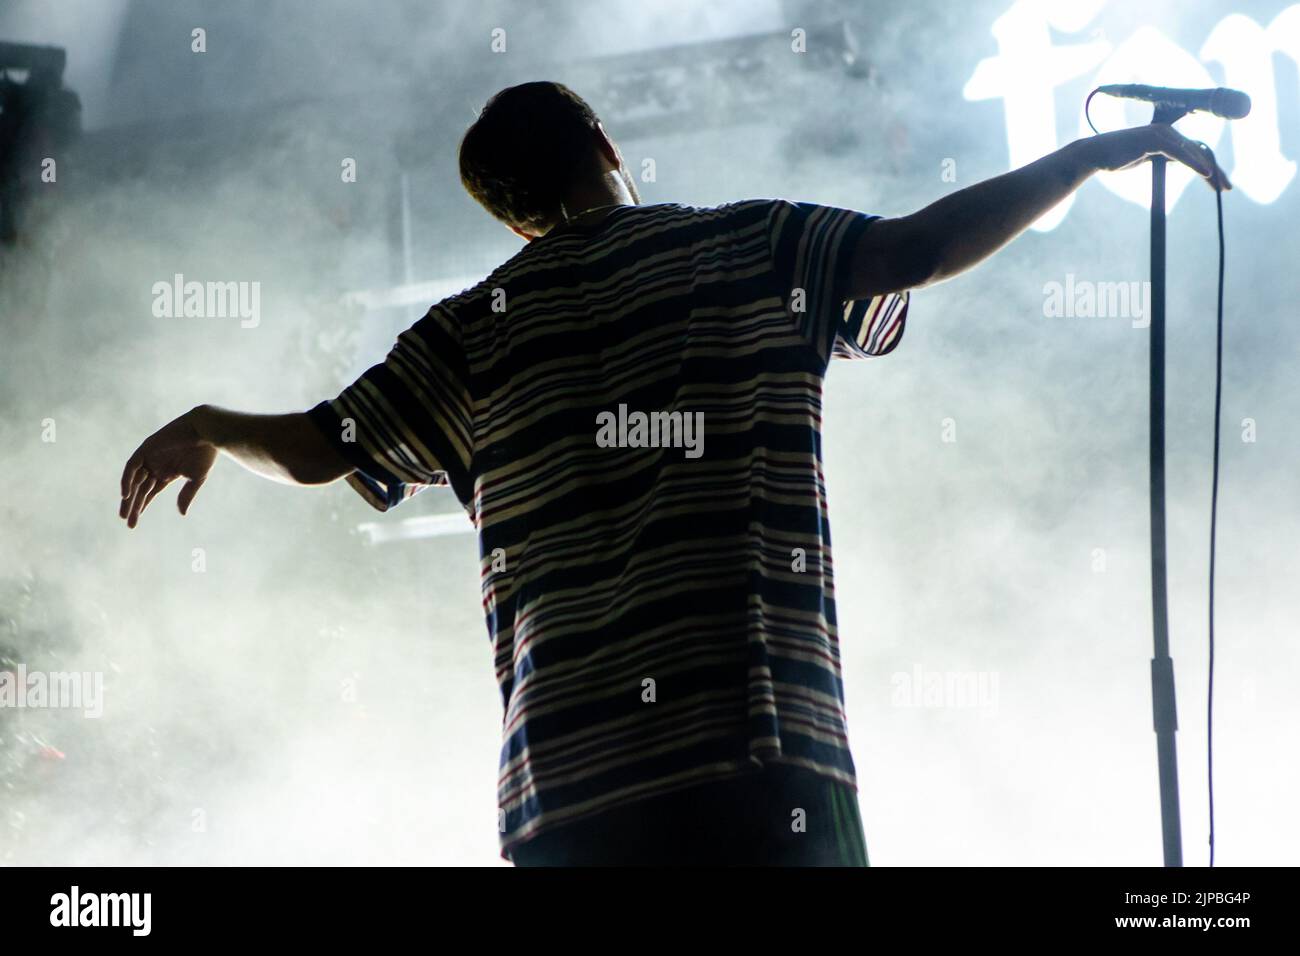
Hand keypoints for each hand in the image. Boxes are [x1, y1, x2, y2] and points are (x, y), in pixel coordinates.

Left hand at [119, 407, 217, 527]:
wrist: (206, 431)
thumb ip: (186, 495)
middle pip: (140, 489)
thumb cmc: (205, 453)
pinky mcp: (147, 447)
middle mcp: (156, 465)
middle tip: (128, 523)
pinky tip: (126, 495)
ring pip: (134, 480)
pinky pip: (132, 466)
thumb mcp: (196, 478)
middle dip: (133, 506)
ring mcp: (150, 456)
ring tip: (125, 514)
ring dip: (129, 497)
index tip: (135, 523)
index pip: (150, 492)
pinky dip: (127, 480)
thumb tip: (181, 514)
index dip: (142, 506)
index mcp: (167, 472)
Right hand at [1079, 123, 1230, 190]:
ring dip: (1209, 169)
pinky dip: (1194, 163)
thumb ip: (1163, 157)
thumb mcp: (1145, 157)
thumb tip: (1179, 161)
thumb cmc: (1115, 157)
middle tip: (1227, 187)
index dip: (1209, 167)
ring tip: (1219, 185)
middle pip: (1199, 151)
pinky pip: (1180, 152)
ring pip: (1193, 152)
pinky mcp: (1154, 139)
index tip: (1219, 184)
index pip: (1195, 151)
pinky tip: (1205, 173)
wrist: (1094, 154)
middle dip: (1216, 170)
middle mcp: (1168, 132)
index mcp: (1167, 136)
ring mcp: (1162, 133)